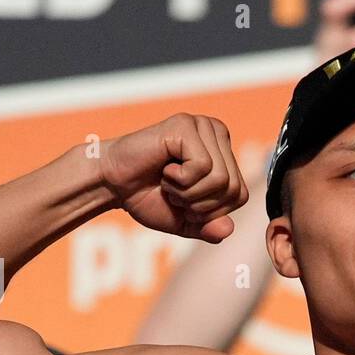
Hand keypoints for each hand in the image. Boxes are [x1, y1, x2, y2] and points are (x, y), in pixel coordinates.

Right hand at [98, 113, 247, 242]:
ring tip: (169, 180)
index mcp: (224, 153)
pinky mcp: (186, 125)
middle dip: (200, 204)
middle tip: (174, 191)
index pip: (240, 196)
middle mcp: (218, 133)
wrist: (113, 185)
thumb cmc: (148, 198)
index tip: (184, 200)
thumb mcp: (186, 222)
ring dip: (188, 192)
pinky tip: (165, 169)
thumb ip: (210, 228)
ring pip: (220, 179)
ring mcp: (203, 126)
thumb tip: (229, 230)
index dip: (211, 211)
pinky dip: (180, 180)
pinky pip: (203, 167)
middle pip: (232, 188)